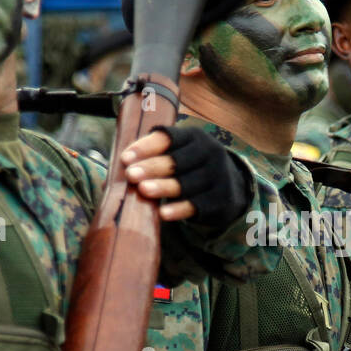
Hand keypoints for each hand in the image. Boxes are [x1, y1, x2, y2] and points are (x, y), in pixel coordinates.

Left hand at [121, 126, 250, 228]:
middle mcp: (211, 152)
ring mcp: (219, 176)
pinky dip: (179, 209)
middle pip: (177, 161)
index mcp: (195, 137)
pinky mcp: (222, 199)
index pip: (169, 138)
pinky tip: (163, 213)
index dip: (146, 147)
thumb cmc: (191, 168)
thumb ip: (155, 154)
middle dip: (152, 167)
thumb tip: (119, 168)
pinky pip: (197, 205)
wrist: (230, 186)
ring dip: (164, 187)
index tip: (125, 158)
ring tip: (143, 190)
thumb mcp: (179, 153)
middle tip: (131, 175)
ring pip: (186, 184)